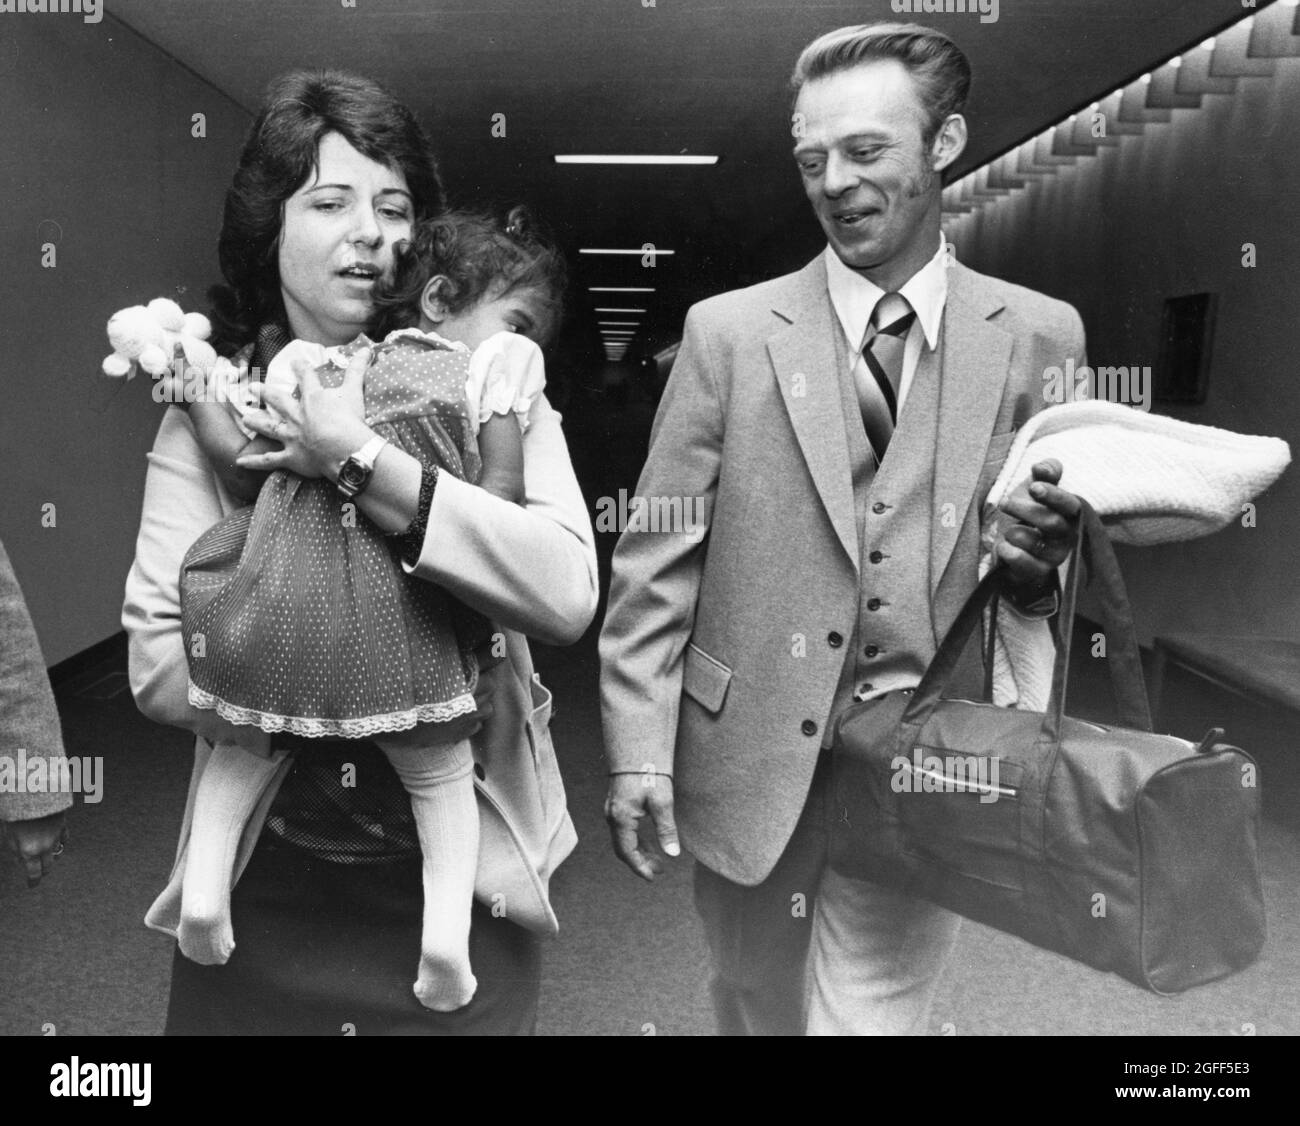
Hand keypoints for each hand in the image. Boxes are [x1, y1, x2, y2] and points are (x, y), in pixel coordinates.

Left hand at [3, 812, 67, 888]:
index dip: (33, 881)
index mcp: (30, 852)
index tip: (32, 885)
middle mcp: (45, 847)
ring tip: (47, 858)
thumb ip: (16, 851)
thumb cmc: (18, 815)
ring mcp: (56, 837)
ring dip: (51, 858)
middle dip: (43, 871)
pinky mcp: (63, 826)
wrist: (35, 795)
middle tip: (39, 873)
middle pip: (48, 866)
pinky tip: (58, 842)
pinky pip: (64, 839)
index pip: (34, 873)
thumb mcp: (10, 836)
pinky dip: (61, 843)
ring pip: (57, 853)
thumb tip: (21, 861)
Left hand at [236, 347, 373, 479]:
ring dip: (257, 422)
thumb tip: (367, 349)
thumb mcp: (355, 391)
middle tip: (253, 387)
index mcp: (313, 398)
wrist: (346, 449)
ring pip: (269, 428)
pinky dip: (254, 462)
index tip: (295, 361)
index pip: (305, 378)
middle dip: (265, 393)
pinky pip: (269, 460)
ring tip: (246, 418)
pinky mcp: (292, 457)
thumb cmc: (350, 420)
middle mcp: (297, 415)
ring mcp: (292, 437)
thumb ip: (357, 370)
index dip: (301, 368)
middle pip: (278, 402)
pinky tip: (240, 462)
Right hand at [604, 772, 679, 880]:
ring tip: (658, 859)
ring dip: (639, 851)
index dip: (640, 867)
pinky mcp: (617, 804)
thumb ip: (666, 829)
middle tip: (659, 870)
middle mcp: (612, 816)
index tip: (653, 878)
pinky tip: (649, 841)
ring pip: (623, 839)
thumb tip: (673, 854)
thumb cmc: (650, 773)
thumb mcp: (663, 802)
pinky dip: (636, 839)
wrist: (637, 749)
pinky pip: (624, 829)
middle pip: (623, 848)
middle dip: (640, 861)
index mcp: (621, 818)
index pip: (627, 852)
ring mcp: (612, 810)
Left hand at [993, 458, 1081, 590]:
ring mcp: (1054, 556)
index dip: (1053, 495)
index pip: (1070, 504)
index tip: (1033, 487)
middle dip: (1024, 509)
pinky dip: (1010, 553)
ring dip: (1015, 532)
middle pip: (1051, 522)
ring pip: (1037, 543)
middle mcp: (1067, 536)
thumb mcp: (1035, 487)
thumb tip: (1042, 467)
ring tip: (1008, 530)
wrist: (1014, 543)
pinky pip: (1025, 564)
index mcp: (1070, 514)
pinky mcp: (1038, 572)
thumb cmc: (1029, 511)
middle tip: (1004, 503)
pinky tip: (1003, 546)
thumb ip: (1044, 473)